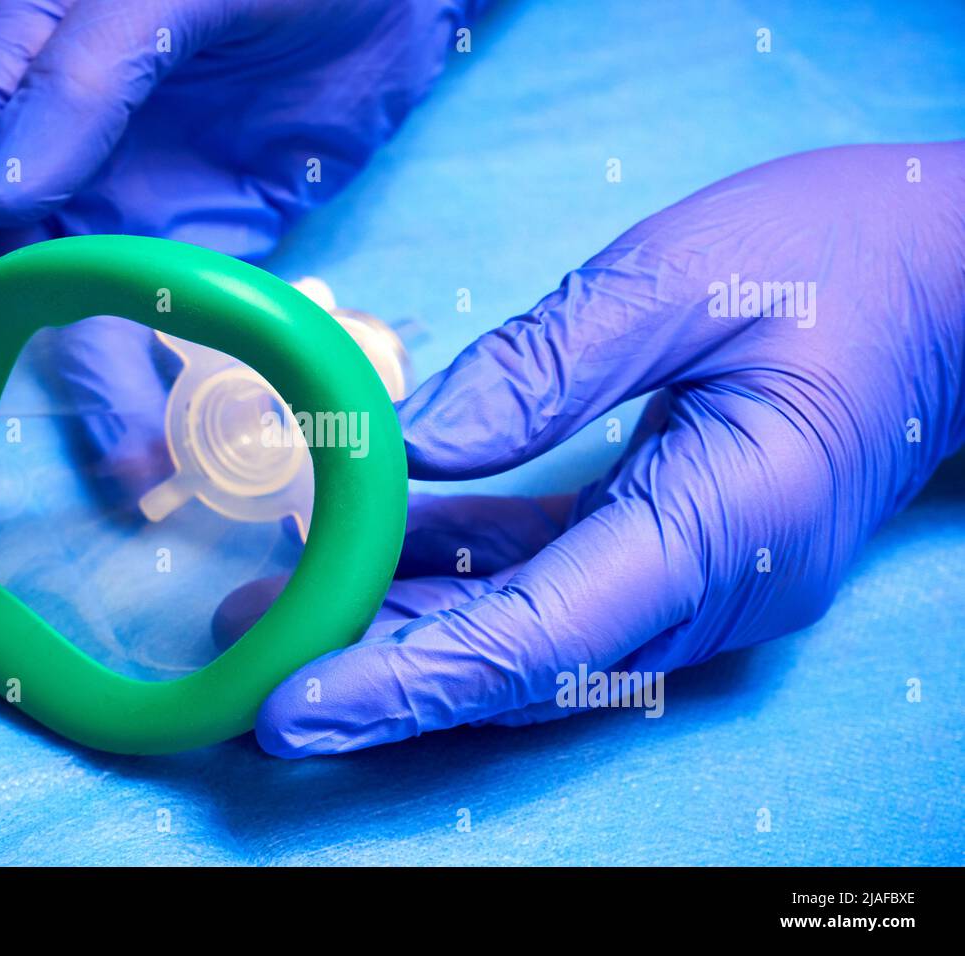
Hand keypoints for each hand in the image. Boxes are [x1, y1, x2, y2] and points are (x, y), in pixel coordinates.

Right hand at [0, 0, 477, 531]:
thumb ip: (92, 76)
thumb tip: (0, 195)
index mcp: (17, 72)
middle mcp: (53, 148)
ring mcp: (127, 201)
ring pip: (76, 318)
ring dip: (86, 400)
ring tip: (123, 476)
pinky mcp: (201, 236)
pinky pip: (163, 321)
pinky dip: (161, 383)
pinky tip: (172, 441)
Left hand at [232, 142, 964, 756]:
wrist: (952, 279)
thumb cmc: (838, 260)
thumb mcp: (680, 280)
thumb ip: (546, 367)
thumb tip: (418, 445)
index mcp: (724, 526)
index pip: (538, 640)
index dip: (408, 681)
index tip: (295, 707)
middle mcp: (714, 589)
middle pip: (521, 665)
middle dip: (383, 673)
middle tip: (253, 668)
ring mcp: (701, 581)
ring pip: (531, 636)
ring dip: (410, 630)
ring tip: (286, 606)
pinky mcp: (681, 552)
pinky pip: (558, 583)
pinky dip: (466, 577)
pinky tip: (381, 551)